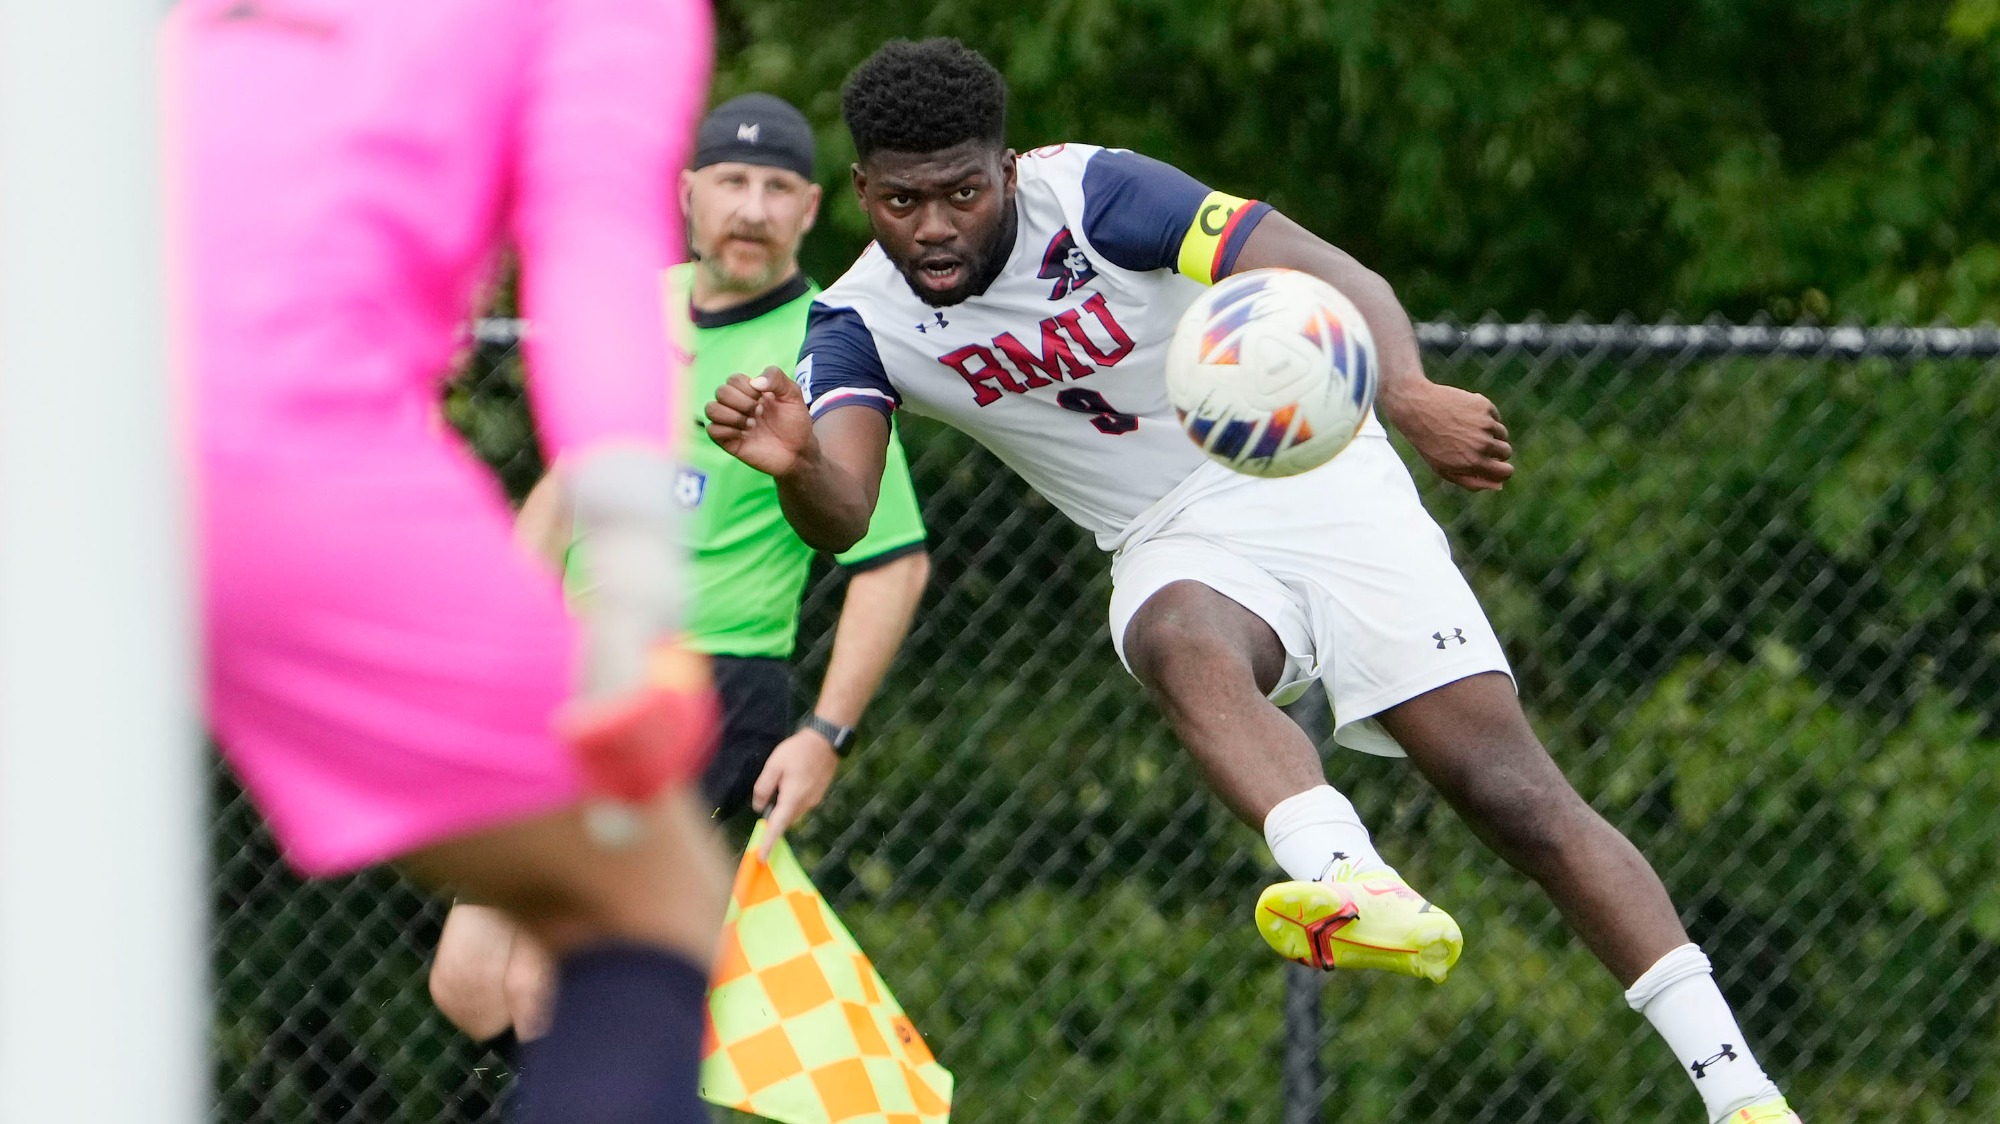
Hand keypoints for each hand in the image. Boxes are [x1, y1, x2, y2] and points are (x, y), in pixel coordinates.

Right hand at [705, 366, 814, 477]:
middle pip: (720, 391)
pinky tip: (743, 436)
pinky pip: (712, 430)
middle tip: (758, 413)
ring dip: (732, 416)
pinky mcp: (728, 441)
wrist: (798, 452)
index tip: (763, 399)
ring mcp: (731, 423)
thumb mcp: (793, 395)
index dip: (747, 388)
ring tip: (751, 426)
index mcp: (750, 392)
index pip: (733, 379)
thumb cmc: (795, 423)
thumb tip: (754, 381)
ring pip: (711, 409)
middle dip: (741, 402)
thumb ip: (777, 378)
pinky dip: (727, 431)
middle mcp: (737, 405)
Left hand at [751, 727, 840, 859]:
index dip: (768, 842)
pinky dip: (792, 801)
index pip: (777, 826)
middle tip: (767, 799)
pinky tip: (792, 781)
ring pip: (793, 812)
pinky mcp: (819, 795)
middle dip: (774, 817)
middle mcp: (805, 803)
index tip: (762, 858)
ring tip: (782, 782)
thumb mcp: (774, 765)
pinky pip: (801, 805)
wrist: (825, 741)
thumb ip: (763, 788)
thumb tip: (759, 807)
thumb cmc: (797, 750)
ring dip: (784, 806)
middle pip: (785, 820)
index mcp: (793, 798)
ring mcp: (814, 800)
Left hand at [1385, 381, 1513, 490]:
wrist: (1416, 408)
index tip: (1495, 465)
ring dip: (1490, 434)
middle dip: (1496, 451)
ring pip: (1502, 433)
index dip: (1502, 470)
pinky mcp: (1484, 406)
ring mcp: (1485, 424)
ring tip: (1466, 430)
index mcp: (1474, 463)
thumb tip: (1499, 485)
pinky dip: (1484, 417)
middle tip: (1474, 445)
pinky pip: (1494, 416)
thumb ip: (1473, 482)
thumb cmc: (1429, 443)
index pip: (1506, 472)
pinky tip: (1464, 416)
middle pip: (1506, 452)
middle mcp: (1482, 444)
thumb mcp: (1445, 469)